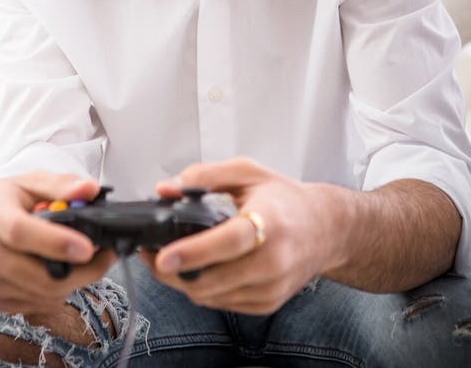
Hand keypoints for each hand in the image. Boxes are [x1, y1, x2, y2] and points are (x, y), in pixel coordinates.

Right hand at [0, 171, 117, 312]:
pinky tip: (61, 270)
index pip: (22, 233)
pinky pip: (36, 304)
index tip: (88, 247)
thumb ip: (61, 184)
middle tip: (107, 255)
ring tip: (87, 260)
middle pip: (37, 275)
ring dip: (73, 281)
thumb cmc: (3, 198)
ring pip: (42, 294)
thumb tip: (90, 190)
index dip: (56, 243)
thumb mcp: (30, 181)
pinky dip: (56, 291)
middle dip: (81, 270)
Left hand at [140, 157, 338, 314]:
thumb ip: (205, 176)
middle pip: (214, 279)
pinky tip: (197, 270)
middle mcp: (273, 260)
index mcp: (269, 222)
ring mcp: (272, 287)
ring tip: (168, 261)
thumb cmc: (285, 198)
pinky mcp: (268, 303)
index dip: (193, 251)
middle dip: (174, 273)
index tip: (163, 256)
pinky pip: (224, 304)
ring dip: (184, 283)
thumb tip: (167, 189)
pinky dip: (205, 289)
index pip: (228, 242)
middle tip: (150, 256)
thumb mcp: (248, 172)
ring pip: (213, 297)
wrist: (325, 228)